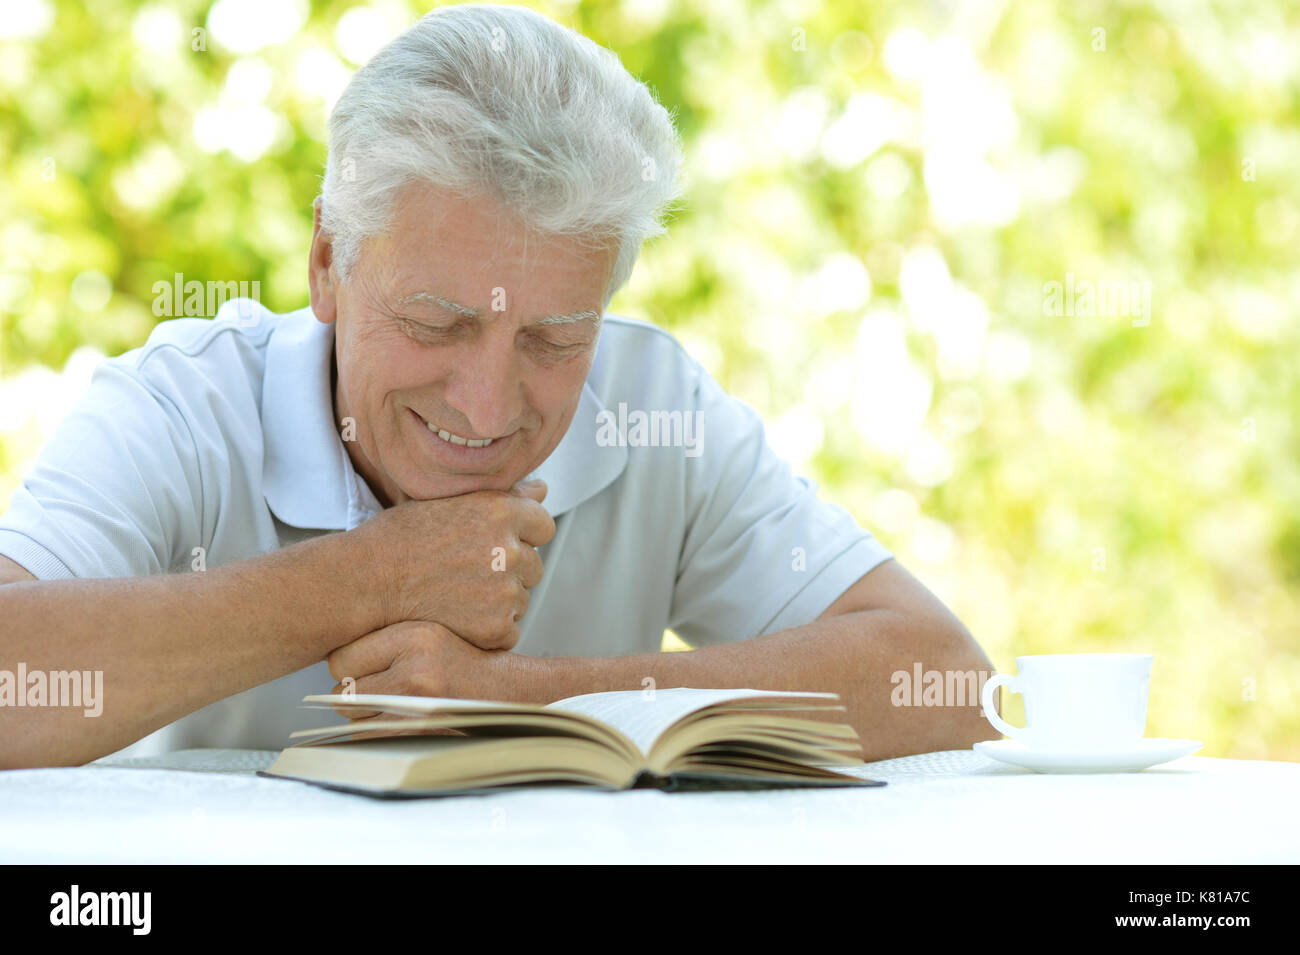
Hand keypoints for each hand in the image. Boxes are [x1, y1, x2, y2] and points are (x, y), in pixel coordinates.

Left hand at [326, 620, 512, 718]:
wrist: (504, 690)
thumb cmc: (460, 659)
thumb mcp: (424, 630)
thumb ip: (380, 637)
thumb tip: (326, 654)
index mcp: (414, 637)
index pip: (340, 659)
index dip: (347, 665)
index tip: (362, 664)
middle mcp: (415, 671)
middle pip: (342, 693)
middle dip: (353, 693)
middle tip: (379, 684)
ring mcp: (417, 708)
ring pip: (353, 720)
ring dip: (364, 714)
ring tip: (392, 700)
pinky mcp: (419, 735)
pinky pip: (370, 738)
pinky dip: (376, 731)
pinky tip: (399, 717)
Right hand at [349, 479, 554, 649]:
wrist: (365, 582)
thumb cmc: (400, 539)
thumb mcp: (449, 501)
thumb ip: (504, 496)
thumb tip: (542, 491)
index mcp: (502, 511)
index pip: (544, 526)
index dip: (521, 535)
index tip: (494, 544)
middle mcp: (509, 549)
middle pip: (534, 565)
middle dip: (509, 570)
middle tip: (466, 572)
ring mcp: (505, 591)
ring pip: (521, 598)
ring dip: (499, 600)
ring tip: (456, 593)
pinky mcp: (495, 627)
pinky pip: (510, 630)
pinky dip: (489, 629)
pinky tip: (457, 617)